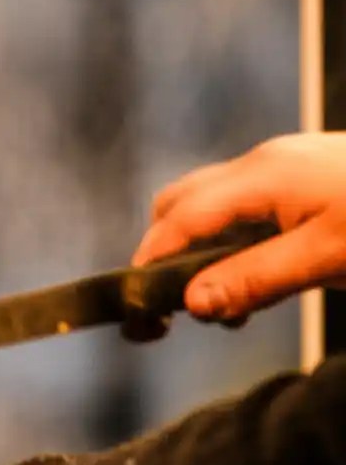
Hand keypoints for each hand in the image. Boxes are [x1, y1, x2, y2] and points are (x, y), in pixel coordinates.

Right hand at [132, 132, 345, 321]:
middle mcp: (263, 162)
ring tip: (222, 291)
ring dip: (200, 244)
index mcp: (264, 176)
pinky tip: (255, 267)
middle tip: (176, 296)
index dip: (153, 255)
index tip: (137, 295)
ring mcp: (282, 164)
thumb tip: (193, 302)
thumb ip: (257, 279)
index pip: (182, 215)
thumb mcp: (328, 256)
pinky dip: (230, 236)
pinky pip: (243, 202)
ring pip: (211, 201)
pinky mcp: (300, 174)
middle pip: (182, 200)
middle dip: (166, 246)